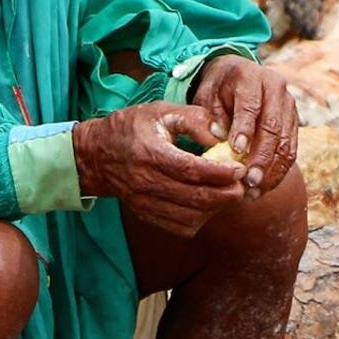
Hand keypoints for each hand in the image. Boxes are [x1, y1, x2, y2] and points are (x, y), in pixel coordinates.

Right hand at [73, 102, 251, 237]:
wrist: (96, 155)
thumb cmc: (132, 128)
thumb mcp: (161, 111)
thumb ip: (195, 120)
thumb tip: (224, 135)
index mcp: (150, 153)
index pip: (191, 170)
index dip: (219, 172)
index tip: (239, 169)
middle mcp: (145, 182)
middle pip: (194, 198)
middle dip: (225, 195)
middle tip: (242, 185)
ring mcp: (144, 203)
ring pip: (190, 217)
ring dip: (215, 209)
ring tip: (228, 194)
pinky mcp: (146, 215)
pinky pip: (179, 227)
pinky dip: (199, 220)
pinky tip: (208, 205)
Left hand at [190, 54, 298, 191]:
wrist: (237, 75)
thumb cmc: (217, 90)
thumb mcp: (206, 96)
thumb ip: (211, 115)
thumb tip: (220, 138)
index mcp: (251, 77)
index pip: (250, 106)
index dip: (244, 129)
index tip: (236, 152)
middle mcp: (276, 88)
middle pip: (273, 127)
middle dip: (261, 157)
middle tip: (248, 180)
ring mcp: (289, 105)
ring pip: (286, 142)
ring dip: (272, 170)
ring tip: (254, 191)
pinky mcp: (294, 122)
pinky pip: (291, 150)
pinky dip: (278, 171)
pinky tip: (262, 187)